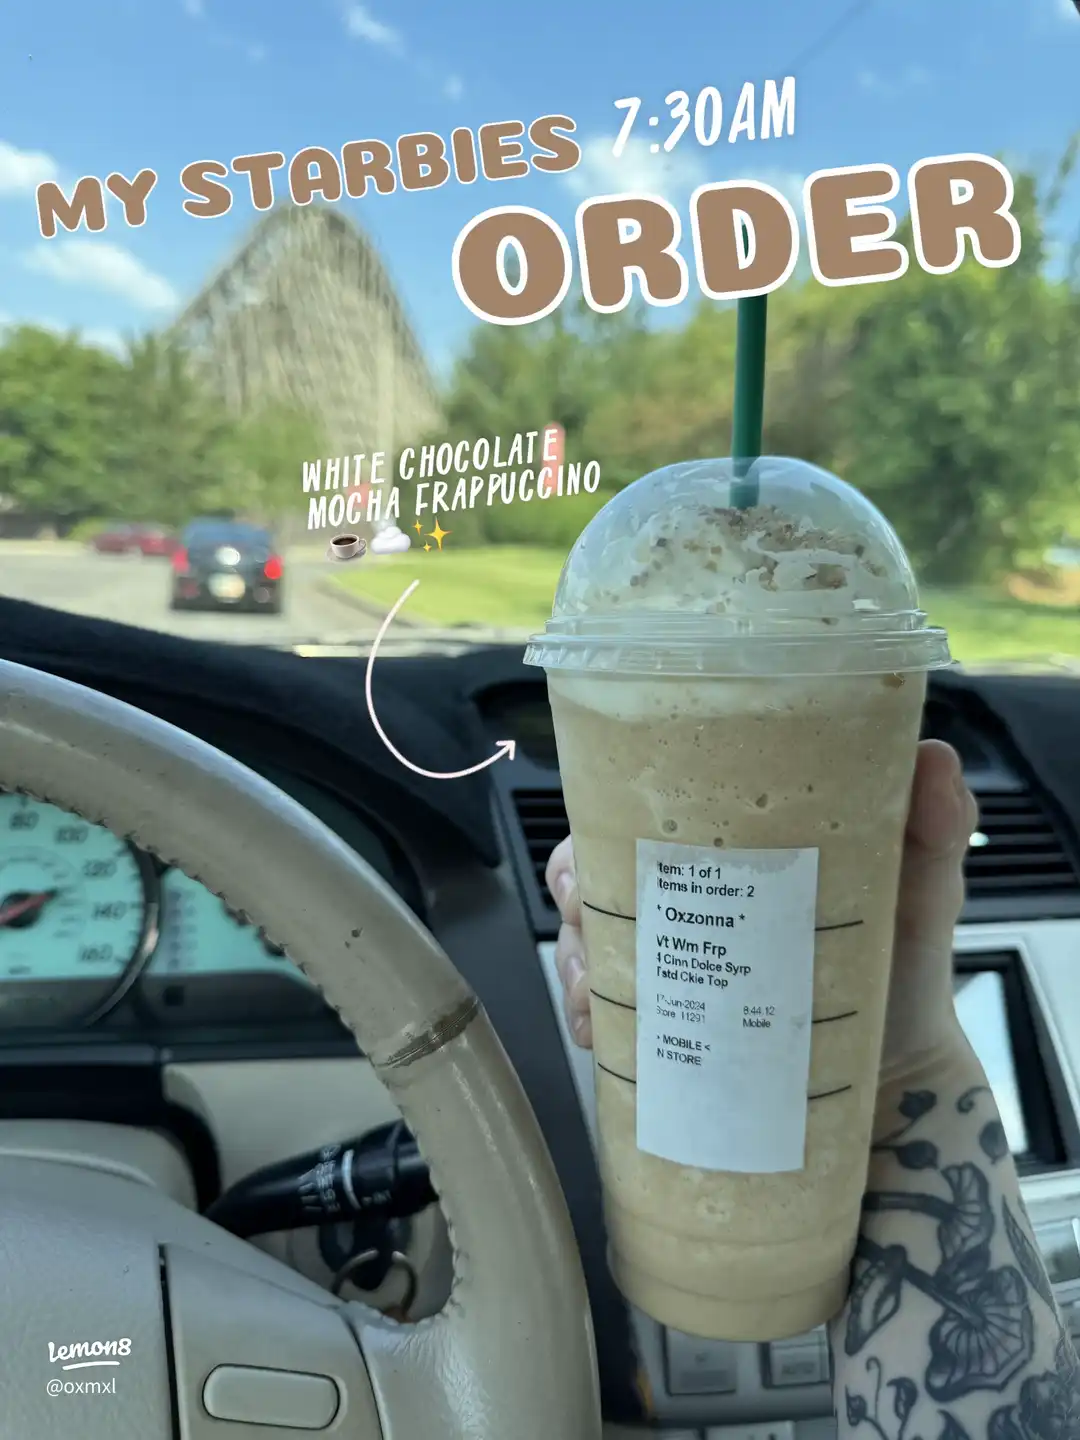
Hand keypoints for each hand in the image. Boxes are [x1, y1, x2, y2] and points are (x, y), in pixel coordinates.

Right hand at [546, 739, 977, 1076]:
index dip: (601, 824)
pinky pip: (600, 1012)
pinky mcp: (665, 1025)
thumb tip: (934, 759)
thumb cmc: (900, 963)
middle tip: (589, 921)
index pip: (640, 810)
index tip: (595, 854)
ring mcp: (670, 964)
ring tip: (595, 994)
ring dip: (575, 962)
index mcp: (729, 846)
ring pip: (584, 942)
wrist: (896, 1077)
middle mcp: (687, 897)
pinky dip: (588, 1019)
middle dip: (574, 895)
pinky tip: (598, 1033)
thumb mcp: (920, 886)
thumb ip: (933, 824)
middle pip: (592, 873)